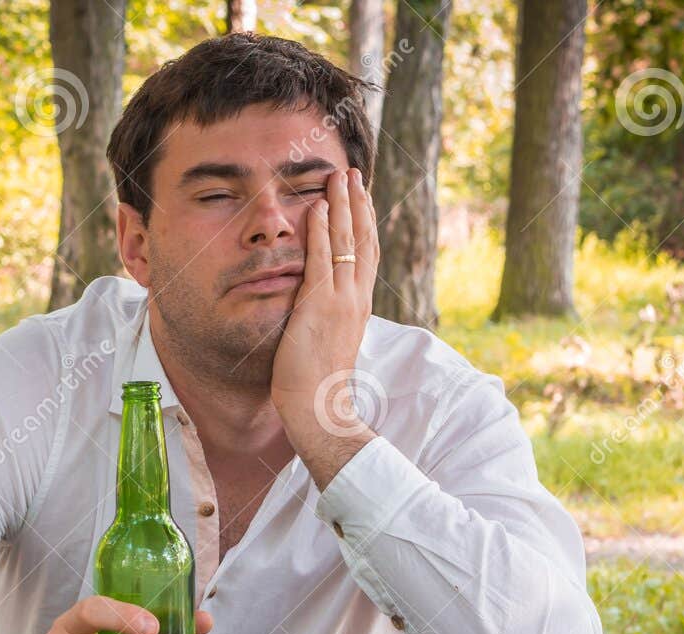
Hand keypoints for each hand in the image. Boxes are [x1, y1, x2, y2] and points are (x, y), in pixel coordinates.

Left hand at [270, 166, 379, 484]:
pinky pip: (322, 260)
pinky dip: (321, 231)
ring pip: (346, 243)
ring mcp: (340, 301)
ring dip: (342, 206)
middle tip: (352, 173)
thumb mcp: (328, 343)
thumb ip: (327, 319)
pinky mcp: (319, 306)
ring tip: (338, 177)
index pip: (365, 255)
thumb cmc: (317, 386)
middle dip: (358, 204)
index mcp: (358, 306)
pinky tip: (318, 208)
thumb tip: (318, 306)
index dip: (364, 223)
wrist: (320, 409)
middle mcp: (355, 298)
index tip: (361, 197)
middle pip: (362, 240)